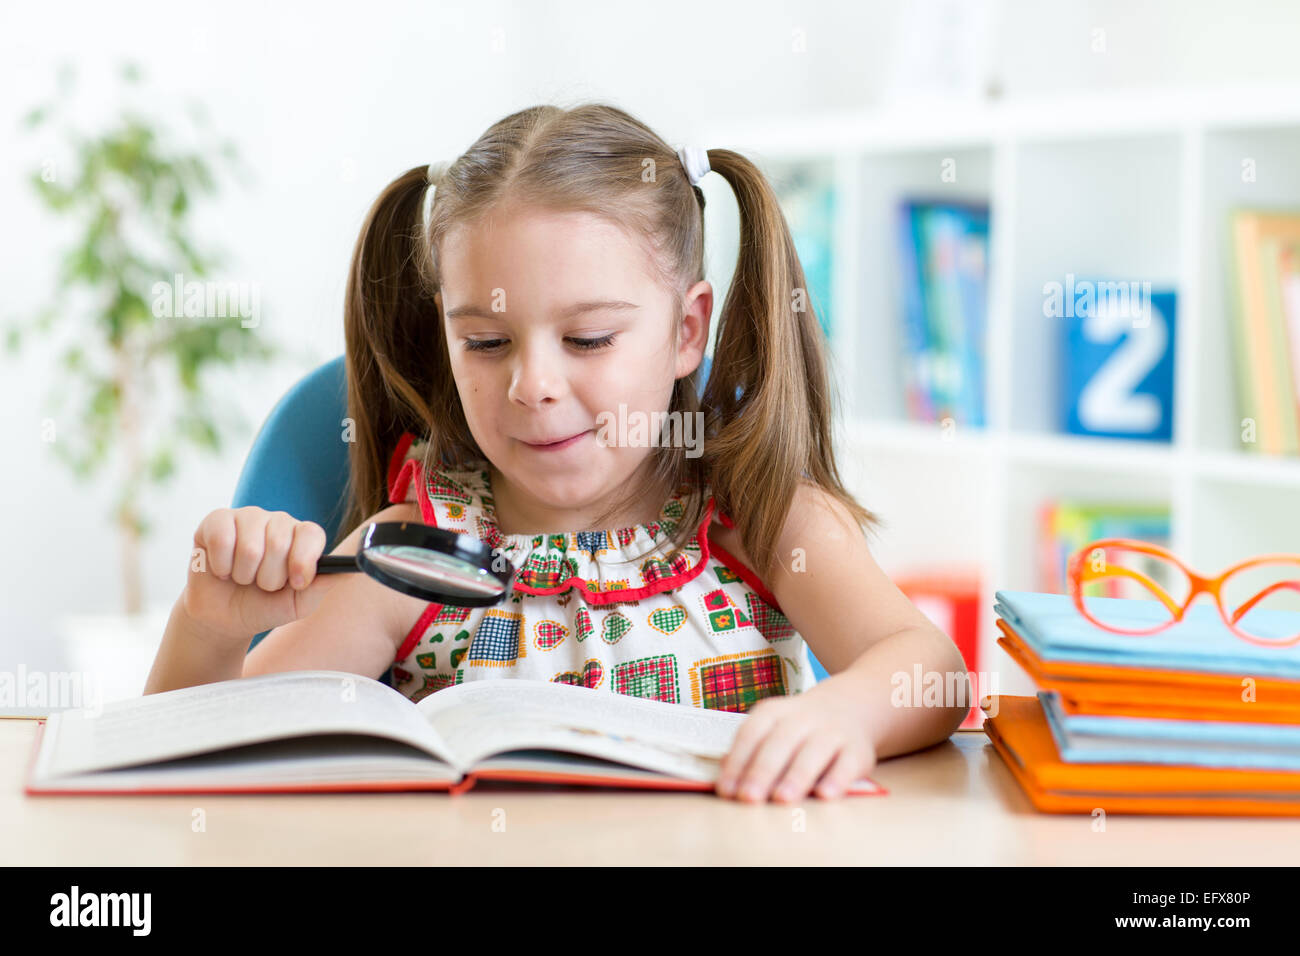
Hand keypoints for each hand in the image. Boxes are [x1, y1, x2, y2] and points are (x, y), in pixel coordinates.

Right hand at [183, 506, 343, 641]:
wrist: (223, 617)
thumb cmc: (264, 606)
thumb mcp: (297, 604)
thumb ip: (322, 585)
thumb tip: (351, 570)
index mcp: (302, 538)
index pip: (312, 534)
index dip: (304, 560)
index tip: (296, 583)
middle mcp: (277, 522)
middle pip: (279, 543)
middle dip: (268, 577)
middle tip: (261, 585)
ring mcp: (248, 517)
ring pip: (250, 545)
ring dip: (243, 574)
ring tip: (241, 578)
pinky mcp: (217, 520)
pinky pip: (222, 538)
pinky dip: (221, 565)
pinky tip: (222, 569)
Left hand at [714, 675, 876, 802]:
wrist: (849, 706)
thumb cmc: (798, 730)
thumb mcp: (771, 729)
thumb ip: (750, 753)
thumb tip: (726, 781)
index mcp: (773, 712)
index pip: (751, 734)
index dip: (738, 761)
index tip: (726, 790)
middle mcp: (803, 718)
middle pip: (780, 743)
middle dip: (762, 771)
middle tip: (748, 798)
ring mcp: (832, 732)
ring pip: (813, 752)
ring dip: (796, 776)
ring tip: (781, 800)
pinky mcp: (857, 750)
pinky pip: (847, 764)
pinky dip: (836, 780)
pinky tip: (824, 796)